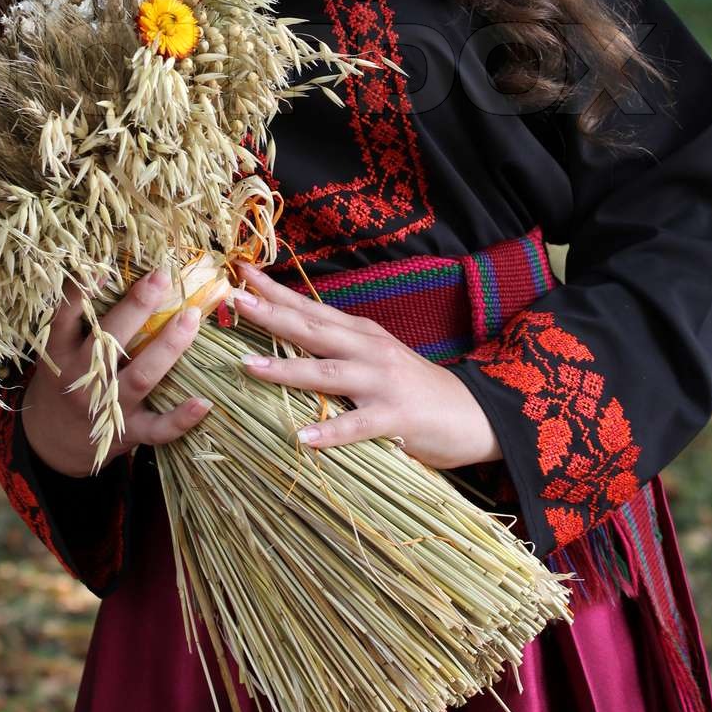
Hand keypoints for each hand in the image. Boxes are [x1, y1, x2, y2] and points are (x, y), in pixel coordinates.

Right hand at [21, 268, 211, 476]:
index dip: (81, 292)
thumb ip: (79, 321)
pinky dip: (181, 418)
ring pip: (141, 376)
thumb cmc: (62, 383)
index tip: (104, 267)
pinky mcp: (127, 433)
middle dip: (137, 307)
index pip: (66, 317)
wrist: (50, 444)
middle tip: (162, 277)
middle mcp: (82, 378)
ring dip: (168, 347)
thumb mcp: (56, 352)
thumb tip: (112, 269)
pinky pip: (157, 428)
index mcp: (60, 353)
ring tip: (192, 318)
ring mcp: (106, 407)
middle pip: (110, 340)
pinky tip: (204, 403)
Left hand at [229, 260, 502, 468]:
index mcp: (361, 334)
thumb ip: (340, 350)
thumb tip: (290, 343)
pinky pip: (358, 425)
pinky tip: (304, 437)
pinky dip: (331, 431)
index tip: (240, 274)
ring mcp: (383, 383)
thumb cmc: (416, 389)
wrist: (476, 414)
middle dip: (272, 315)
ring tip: (249, 366)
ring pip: (328, 372)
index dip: (275, 292)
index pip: (311, 308)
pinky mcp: (397, 418)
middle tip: (235, 301)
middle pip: (313, 329)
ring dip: (287, 369)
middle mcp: (370, 350)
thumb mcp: (377, 358)